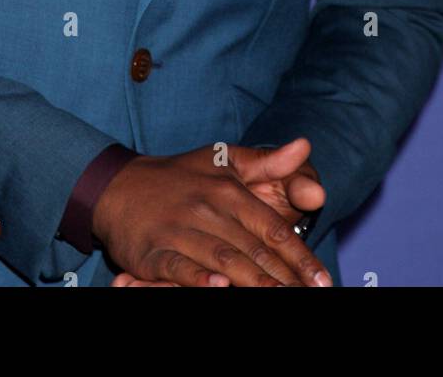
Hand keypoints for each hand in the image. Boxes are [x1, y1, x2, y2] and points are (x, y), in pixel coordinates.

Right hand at [93, 140, 331, 287]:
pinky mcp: (155, 252)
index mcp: (229, 190)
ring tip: (279, 297)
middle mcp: (207, 209)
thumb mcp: (224, 160)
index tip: (322, 279)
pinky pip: (180, 268)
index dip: (299, 256)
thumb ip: (267, 161)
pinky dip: (199, 279)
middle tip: (307, 295)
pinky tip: (220, 287)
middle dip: (283, 278)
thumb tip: (305, 146)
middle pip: (253, 250)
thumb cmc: (181, 176)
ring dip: (252, 282)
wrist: (120, 185)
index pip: (271, 228)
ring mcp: (180, 231)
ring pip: (224, 260)